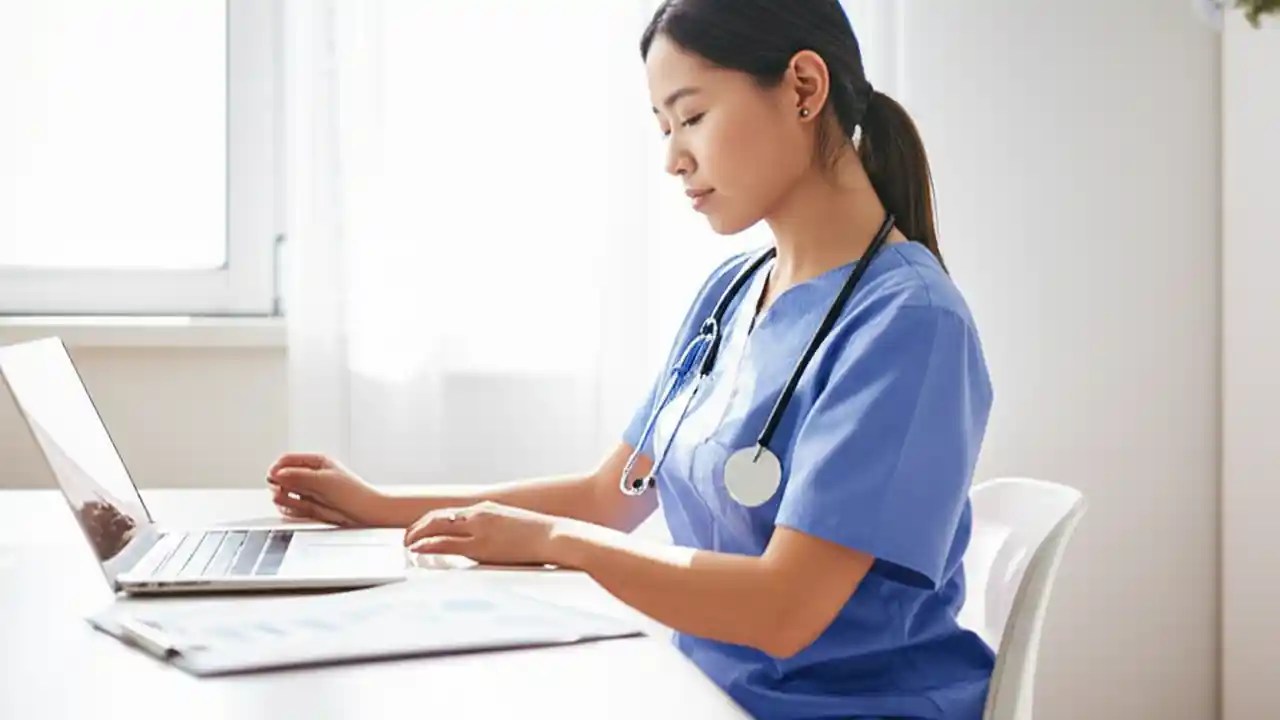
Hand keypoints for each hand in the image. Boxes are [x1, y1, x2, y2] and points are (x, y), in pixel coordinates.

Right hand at [266, 453, 386, 526]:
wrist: (365, 513)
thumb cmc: (353, 493)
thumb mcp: (323, 481)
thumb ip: (299, 477)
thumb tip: (277, 473)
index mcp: (316, 462)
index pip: (287, 460)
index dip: (277, 468)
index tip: (272, 478)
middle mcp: (311, 475)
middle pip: (282, 477)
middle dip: (278, 485)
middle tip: (282, 491)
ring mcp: (310, 492)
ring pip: (284, 493)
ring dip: (283, 498)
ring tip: (292, 501)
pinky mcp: (310, 507)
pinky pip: (291, 507)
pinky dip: (291, 509)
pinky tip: (298, 510)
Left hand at [403, 500, 563, 566]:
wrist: (554, 537)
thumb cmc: (538, 536)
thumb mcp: (512, 526)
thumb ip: (494, 530)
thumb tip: (484, 541)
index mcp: (486, 509)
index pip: (449, 513)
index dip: (430, 521)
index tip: (420, 529)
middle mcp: (478, 514)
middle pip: (438, 517)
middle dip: (418, 526)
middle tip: (407, 537)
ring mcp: (478, 529)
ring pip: (437, 527)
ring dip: (417, 535)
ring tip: (407, 544)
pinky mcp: (480, 546)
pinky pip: (445, 544)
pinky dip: (426, 545)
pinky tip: (417, 549)